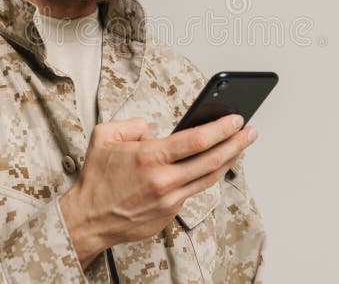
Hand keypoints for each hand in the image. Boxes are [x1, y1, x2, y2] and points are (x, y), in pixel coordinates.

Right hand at [58, 114, 256, 267]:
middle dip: (236, 144)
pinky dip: (202, 177)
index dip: (221, 128)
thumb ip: (133, 124)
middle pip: (211, 160)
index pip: (196, 140)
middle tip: (250, 132)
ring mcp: (168, 201)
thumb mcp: (104, 136)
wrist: (87, 219)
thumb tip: (155, 129)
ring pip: (207, 178)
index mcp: (149, 157)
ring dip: (228, 161)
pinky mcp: (168, 215)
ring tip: (240, 147)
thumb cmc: (96, 177)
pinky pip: (190, 192)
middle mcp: (163, 180)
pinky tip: (211, 166)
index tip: (236, 119)